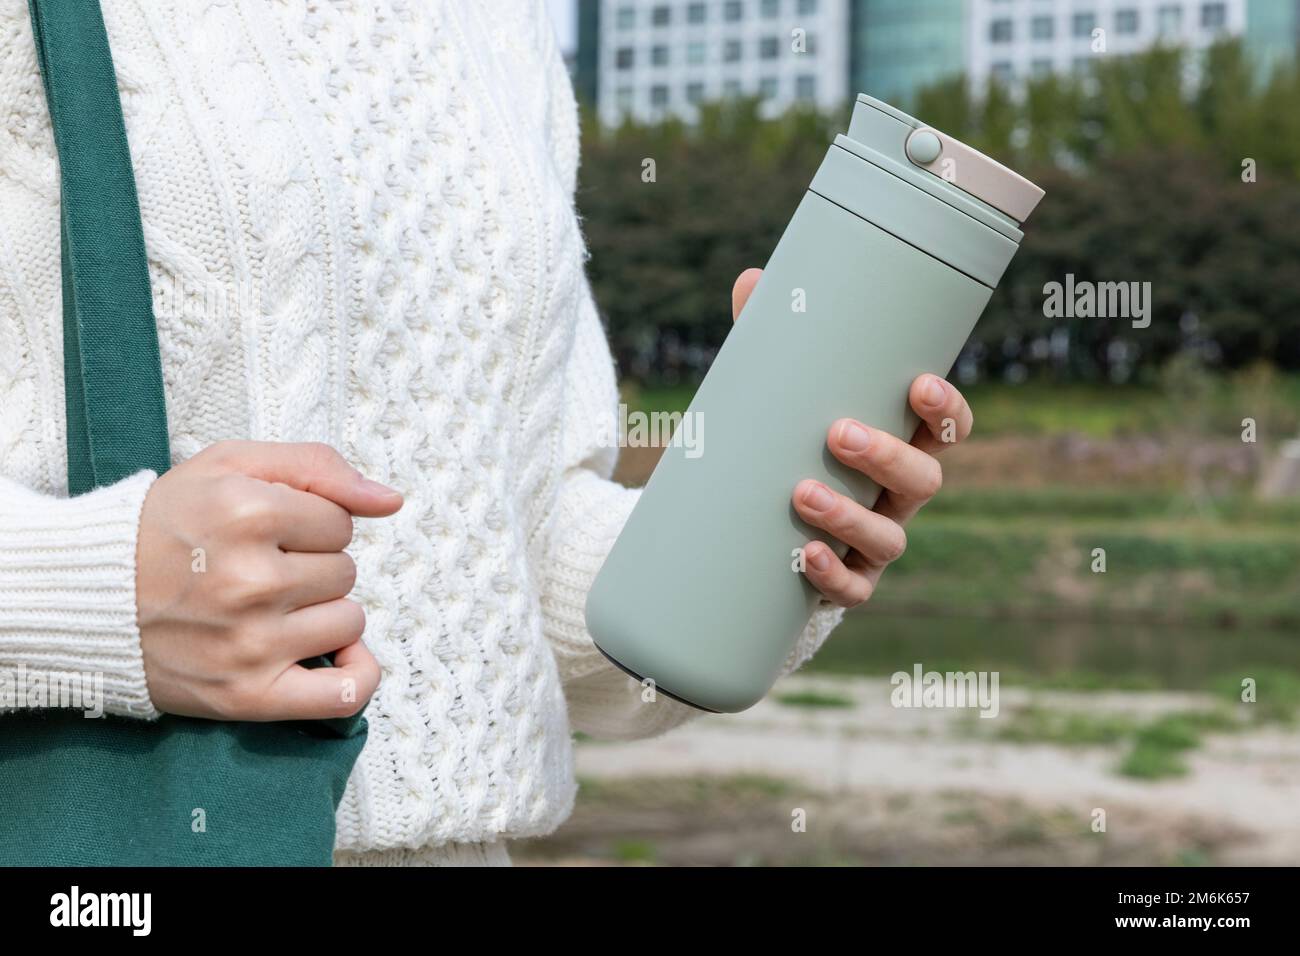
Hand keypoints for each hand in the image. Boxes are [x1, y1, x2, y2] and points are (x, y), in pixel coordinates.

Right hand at [136, 441, 402, 720]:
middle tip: (257, 570)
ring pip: (349, 620)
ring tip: (269, 608)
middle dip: (312, 566)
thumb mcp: (232, 466)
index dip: (310, 523)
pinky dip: (356, 675)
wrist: (87, 597)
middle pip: (345, 571)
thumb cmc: (166, 526)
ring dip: (322, 613)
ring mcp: (251, 642)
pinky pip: (344, 694)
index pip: (341, 522)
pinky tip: (339, 656)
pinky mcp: (248, 694)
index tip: (269, 532)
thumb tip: (390, 500)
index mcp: (247, 512)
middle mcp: (250, 580)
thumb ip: (318, 467)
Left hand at [731, 268, 971, 607]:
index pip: (947, 428)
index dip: (946, 409)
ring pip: (890, 538)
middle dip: (887, 456)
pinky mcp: (846, 582)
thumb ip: (771, 340)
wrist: (760, 531)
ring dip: (850, 516)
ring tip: (801, 493)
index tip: (919, 384)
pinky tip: (806, 555)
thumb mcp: (781, 395)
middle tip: (838, 432)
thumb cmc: (787, 443)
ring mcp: (876, 543)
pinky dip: (833, 575)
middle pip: (923, 480)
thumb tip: (753, 278)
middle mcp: (898, 497)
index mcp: (899, 444)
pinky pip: (855, 589)